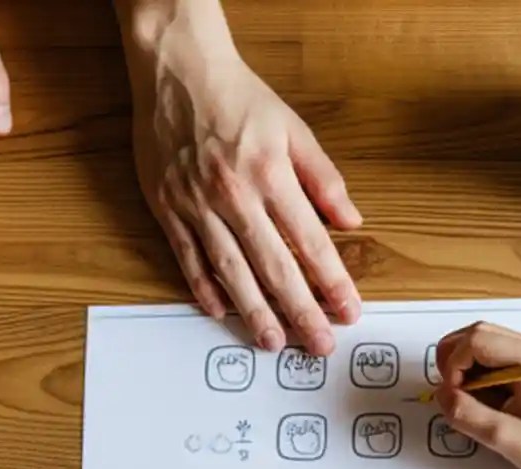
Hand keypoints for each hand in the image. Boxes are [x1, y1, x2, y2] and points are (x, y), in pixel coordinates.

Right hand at [125, 6, 362, 355]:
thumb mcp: (294, 129)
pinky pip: (189, 258)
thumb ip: (324, 178)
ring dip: (254, 312)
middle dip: (300, 312)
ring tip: (273, 342)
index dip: (332, 282)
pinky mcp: (169, 208)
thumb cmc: (238, 98)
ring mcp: (198, 206)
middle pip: (274, 268)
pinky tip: (221, 311)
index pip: (310, 243)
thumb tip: (351, 220)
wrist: (178, 72)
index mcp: (271, 176)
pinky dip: (204, 288)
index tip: (348, 310)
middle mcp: (235, 196)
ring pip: (231, 271)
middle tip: (318, 344)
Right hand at [433, 323, 520, 468]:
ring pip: (495, 346)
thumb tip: (441, 394)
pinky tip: (490, 403)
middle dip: (457, 359)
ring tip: (469, 402)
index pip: (477, 340)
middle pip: (484, 333)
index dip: (453, 364)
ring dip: (472, 368)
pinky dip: (489, 375)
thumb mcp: (507, 440)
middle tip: (450, 392)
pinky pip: (510, 361)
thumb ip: (467, 414)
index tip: (452, 396)